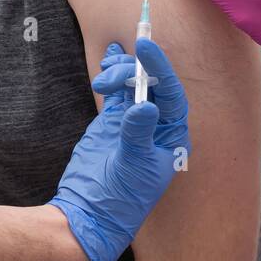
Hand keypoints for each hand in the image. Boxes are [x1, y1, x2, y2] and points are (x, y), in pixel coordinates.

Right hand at [48, 39, 190, 260]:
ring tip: (102, 79)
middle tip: (115, 67)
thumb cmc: (121, 198)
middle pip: (153, 84)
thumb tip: (147, 106)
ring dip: (120, 72)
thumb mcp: (132, 166)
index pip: (172, 94)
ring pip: (133, 84)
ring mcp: (133, 122)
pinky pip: (117, 91)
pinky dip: (113, 74)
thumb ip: (137, 134)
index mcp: (171, 137)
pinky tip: (110, 56)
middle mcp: (157, 126)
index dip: (160, 68)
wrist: (88, 213)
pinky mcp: (113, 122)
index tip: (145, 47)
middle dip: (135, 70)